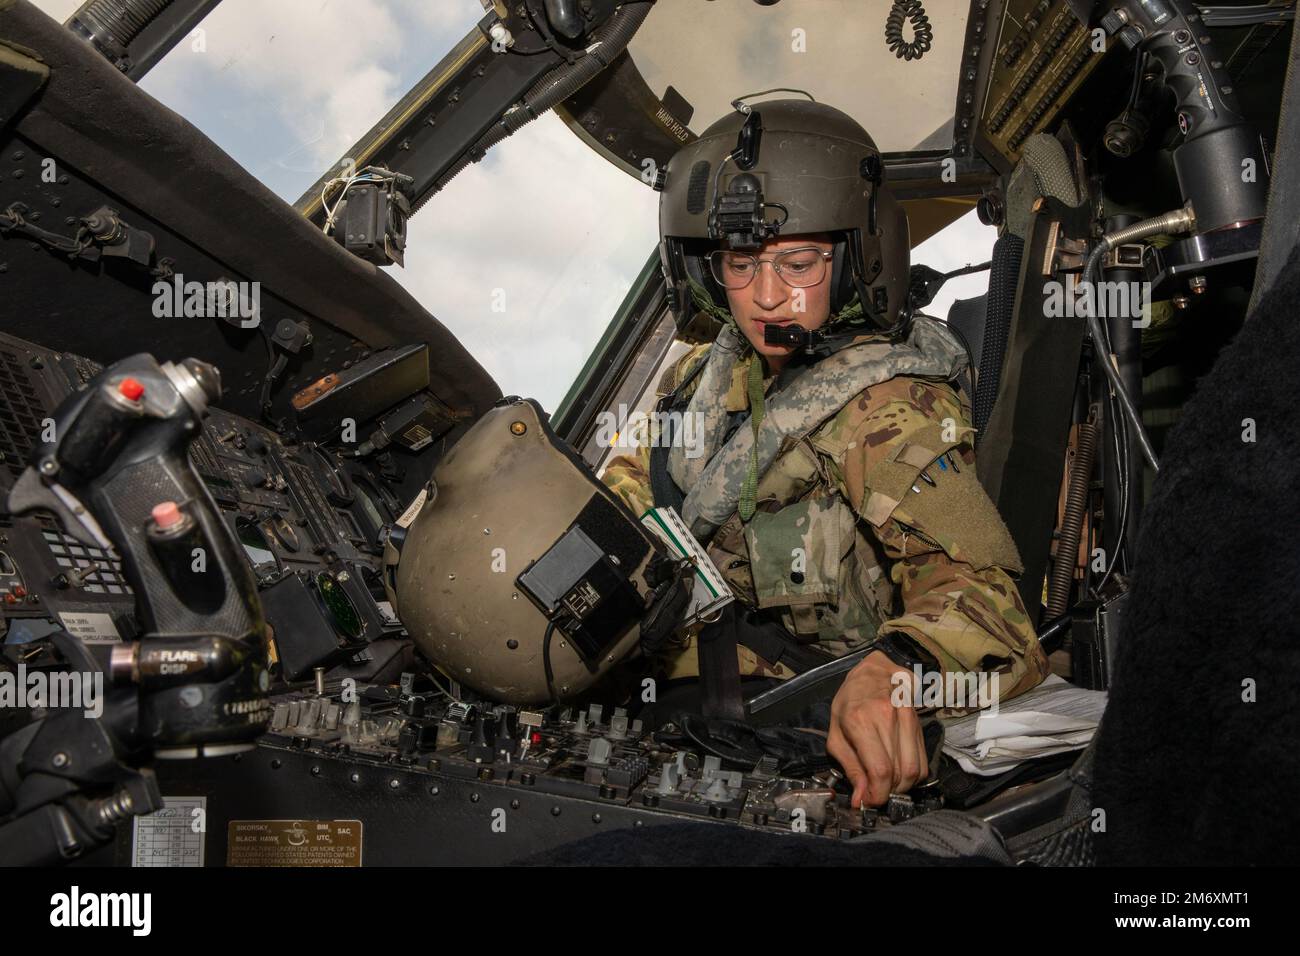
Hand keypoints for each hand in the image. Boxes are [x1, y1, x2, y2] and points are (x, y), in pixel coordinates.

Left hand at [827, 649, 928, 807]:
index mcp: (860, 721)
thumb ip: (850, 768)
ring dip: (903, 787)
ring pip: (915, 769)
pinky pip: (923, 761)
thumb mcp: (836, 735)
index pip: (880, 770)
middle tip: (876, 793)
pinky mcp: (919, 721)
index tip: (869, 801)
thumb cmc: (848, 704)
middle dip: (888, 792)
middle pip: (900, 773)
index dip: (878, 794)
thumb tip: (861, 798)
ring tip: (887, 784)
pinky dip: (914, 776)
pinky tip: (899, 772)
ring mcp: (906, 718)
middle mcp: (886, 718)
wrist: (871, 673)